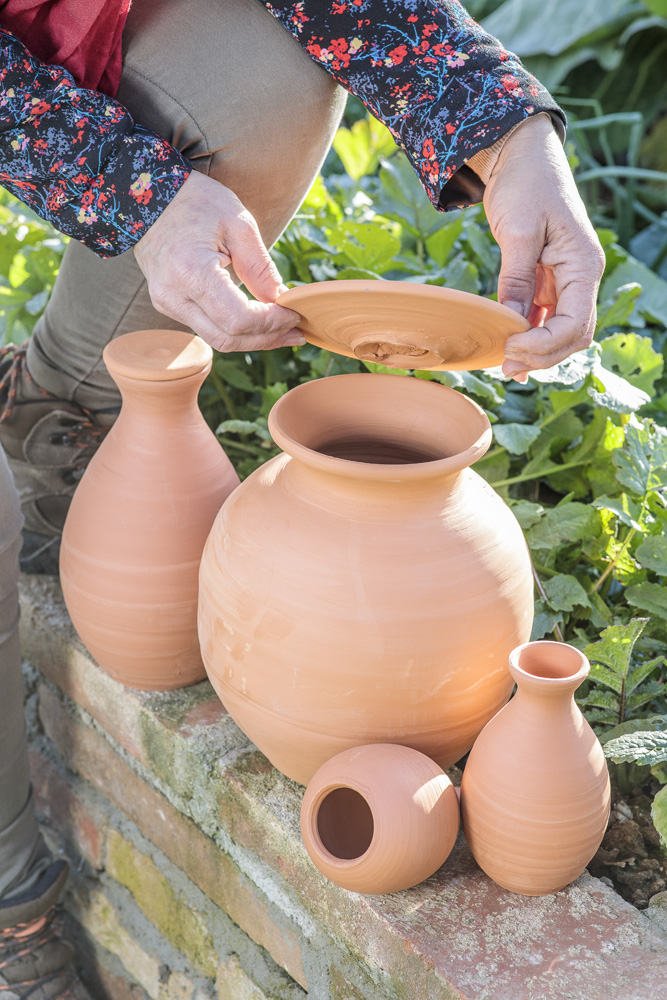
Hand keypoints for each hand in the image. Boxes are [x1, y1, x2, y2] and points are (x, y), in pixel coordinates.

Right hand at [133, 171, 304, 351]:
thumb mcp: (238, 223)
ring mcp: (167, 304)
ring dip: (254, 339)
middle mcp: (174, 296)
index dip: (272, 323)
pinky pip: (208, 328)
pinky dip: (236, 329)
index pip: (239, 320)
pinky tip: (259, 322)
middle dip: (267, 338)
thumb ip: (261, 267)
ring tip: (284, 330)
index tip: (295, 313)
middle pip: (229, 338)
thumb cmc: (196, 201)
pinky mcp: (168, 305)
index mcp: (191, 273)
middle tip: (297, 331)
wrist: (148, 195)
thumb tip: (282, 301)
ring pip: (218, 339)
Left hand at [483, 115, 605, 382]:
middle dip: (542, 355)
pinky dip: (529, 335)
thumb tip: (511, 323)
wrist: (519, 155)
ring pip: (560, 331)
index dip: (545, 344)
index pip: (575, 322)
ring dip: (536, 351)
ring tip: (505, 365)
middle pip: (573, 335)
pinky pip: (544, 317)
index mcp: (583, 264)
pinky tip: (508, 347)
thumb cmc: (524, 183)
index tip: (511, 349)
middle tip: (506, 366)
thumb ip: (516, 279)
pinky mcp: (547, 278)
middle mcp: (581, 276)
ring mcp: (566, 279)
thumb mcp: (518, 232)